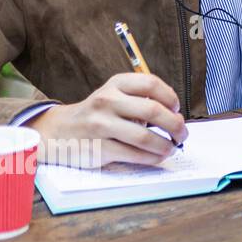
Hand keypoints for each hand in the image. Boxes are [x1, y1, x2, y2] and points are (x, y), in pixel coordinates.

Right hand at [28, 73, 186, 166]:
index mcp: (116, 84)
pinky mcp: (99, 148)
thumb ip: (142, 100)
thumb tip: (176, 118)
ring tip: (172, 148)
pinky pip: (134, 155)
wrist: (59, 131)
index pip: (151, 84)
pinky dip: (153, 157)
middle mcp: (107, 101)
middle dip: (176, 125)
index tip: (177, 110)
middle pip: (153, 111)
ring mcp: (101, 125)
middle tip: (182, 133)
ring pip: (146, 137)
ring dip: (166, 145)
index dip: (170, 98)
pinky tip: (158, 156)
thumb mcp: (115, 94)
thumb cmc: (98, 113)